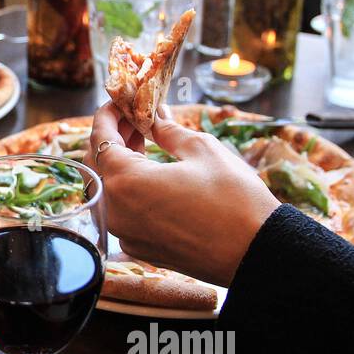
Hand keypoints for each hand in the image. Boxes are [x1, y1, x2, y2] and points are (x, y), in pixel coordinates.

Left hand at [89, 102, 279, 286]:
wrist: (257, 253)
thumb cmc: (233, 199)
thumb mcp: (201, 150)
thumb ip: (168, 131)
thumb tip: (155, 116)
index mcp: (125, 182)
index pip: (99, 137)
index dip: (107, 114)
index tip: (119, 100)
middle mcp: (116, 211)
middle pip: (97, 164)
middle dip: (111, 137)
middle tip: (135, 120)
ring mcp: (125, 233)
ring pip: (108, 189)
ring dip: (119, 163)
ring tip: (144, 143)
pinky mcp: (139, 247)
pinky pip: (122, 212)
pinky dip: (128, 189)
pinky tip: (151, 176)